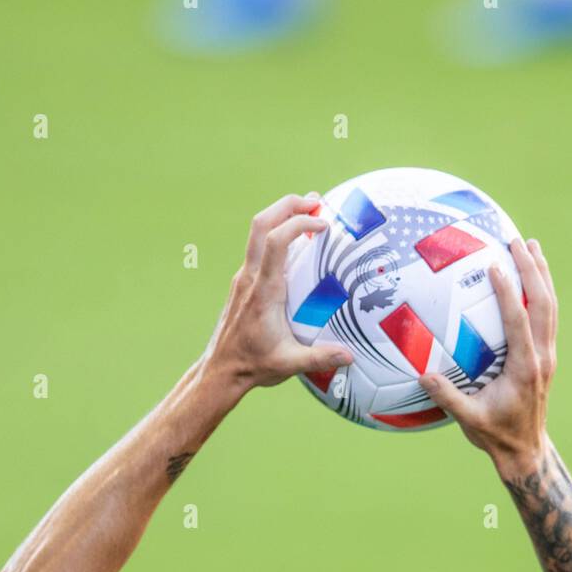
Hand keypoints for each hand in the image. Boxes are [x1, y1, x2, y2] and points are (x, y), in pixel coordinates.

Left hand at [207, 193, 352, 389]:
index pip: (277, 241)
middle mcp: (250, 278)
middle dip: (288, 205)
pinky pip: (259, 248)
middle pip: (262, 223)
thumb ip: (320, 357)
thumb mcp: (289, 364)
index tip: (323, 224)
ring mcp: (244, 277)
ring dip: (282, 215)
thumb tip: (350, 356)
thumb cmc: (253, 366)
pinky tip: (296, 246)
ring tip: (309, 214)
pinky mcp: (243, 282)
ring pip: (258, 231)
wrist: (220, 370)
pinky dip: (278, 235)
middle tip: (316, 201)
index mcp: (263, 291)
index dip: (299, 224)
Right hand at [420, 238, 556, 473]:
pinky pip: (547, 317)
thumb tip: (423, 376)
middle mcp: (541, 358)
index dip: (508, 292)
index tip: (495, 266)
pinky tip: (531, 277)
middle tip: (518, 241)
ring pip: (550, 307)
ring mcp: (547, 356)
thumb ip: (448, 398)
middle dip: (532, 270)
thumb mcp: (469, 420)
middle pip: (543, 304)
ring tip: (531, 246)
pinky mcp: (545, 357)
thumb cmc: (495, 435)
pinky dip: (541, 292)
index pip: (518, 322)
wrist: (525, 450)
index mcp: (524, 368)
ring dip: (542, 275)